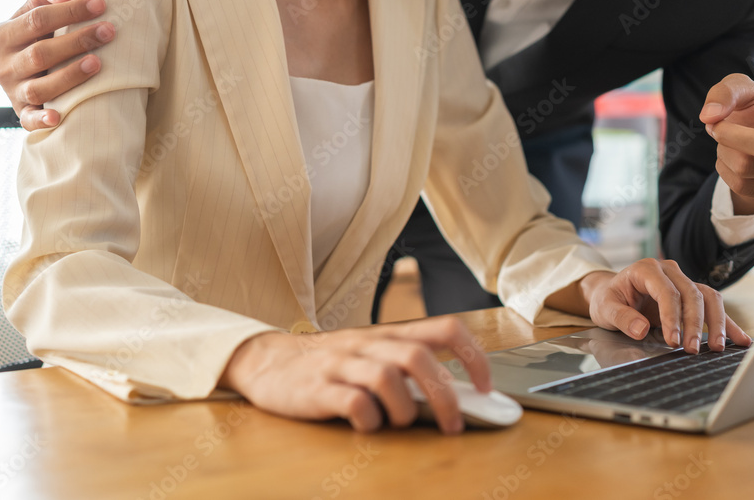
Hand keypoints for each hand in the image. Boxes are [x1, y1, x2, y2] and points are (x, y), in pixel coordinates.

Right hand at [0, 0, 114, 129]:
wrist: (38, 59)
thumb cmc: (43, 25)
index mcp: (2, 35)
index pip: (37, 20)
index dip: (70, 12)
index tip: (102, 4)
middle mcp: (2, 65)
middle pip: (41, 54)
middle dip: (77, 42)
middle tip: (109, 32)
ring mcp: (13, 92)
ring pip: (39, 87)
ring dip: (69, 76)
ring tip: (97, 63)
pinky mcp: (23, 113)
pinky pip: (29, 120)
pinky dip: (41, 120)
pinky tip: (58, 117)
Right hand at [219, 317, 491, 434]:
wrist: (267, 361)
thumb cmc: (330, 363)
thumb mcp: (371, 353)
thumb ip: (406, 367)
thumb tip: (455, 396)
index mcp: (388, 334)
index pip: (445, 328)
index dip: (473, 355)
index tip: (485, 386)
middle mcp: (368, 344)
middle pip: (418, 357)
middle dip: (445, 396)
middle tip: (453, 424)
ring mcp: (341, 364)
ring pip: (387, 377)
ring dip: (405, 409)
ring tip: (400, 422)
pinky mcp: (317, 388)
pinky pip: (353, 402)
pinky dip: (369, 420)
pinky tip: (367, 425)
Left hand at [545, 259, 752, 353]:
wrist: (611, 292)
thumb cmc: (608, 299)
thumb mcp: (605, 308)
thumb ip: (621, 317)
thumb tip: (640, 329)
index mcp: (647, 269)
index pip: (667, 291)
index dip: (672, 316)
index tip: (672, 340)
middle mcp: (669, 270)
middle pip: (692, 294)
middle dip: (695, 324)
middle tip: (692, 350)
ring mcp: (683, 280)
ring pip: (708, 297)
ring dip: (715, 323)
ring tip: (717, 348)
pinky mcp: (692, 293)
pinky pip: (713, 305)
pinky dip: (727, 323)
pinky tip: (740, 339)